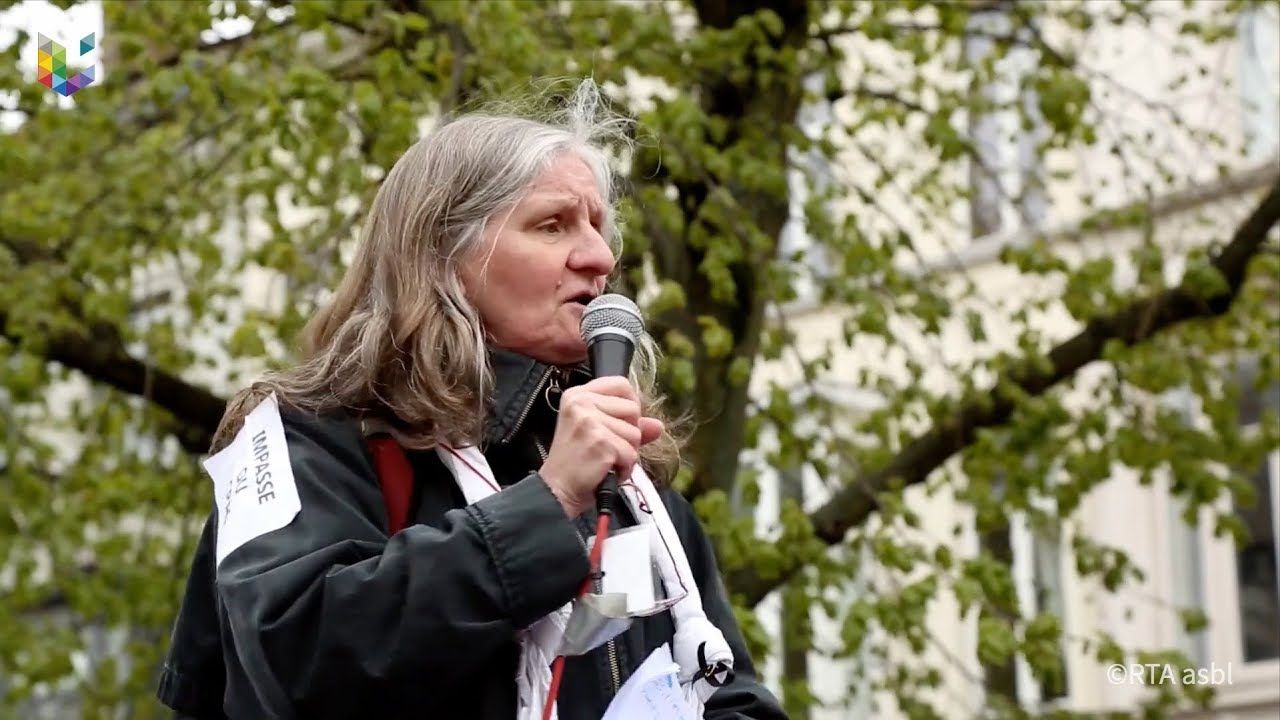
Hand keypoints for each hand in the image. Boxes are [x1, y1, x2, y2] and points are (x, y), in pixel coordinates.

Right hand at [539, 376, 663, 517]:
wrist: (557, 490)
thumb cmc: (575, 463)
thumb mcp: (598, 434)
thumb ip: (628, 424)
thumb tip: (658, 425)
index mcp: (578, 395)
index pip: (621, 384)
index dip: (630, 405)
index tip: (620, 424)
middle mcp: (581, 403)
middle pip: (633, 409)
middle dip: (629, 434)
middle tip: (607, 448)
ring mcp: (590, 421)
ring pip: (635, 433)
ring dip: (627, 453)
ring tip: (604, 460)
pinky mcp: (601, 442)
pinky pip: (632, 454)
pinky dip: (624, 468)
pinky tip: (605, 470)